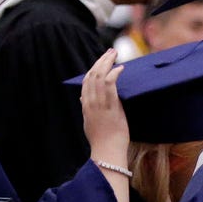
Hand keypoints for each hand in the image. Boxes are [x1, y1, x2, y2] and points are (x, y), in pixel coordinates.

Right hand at [81, 49, 128, 166]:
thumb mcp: (90, 121)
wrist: (107, 150)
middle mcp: (90, 102)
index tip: (102, 59)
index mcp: (86, 105)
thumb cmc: (103, 138)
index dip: (94, 68)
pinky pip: (109, 85)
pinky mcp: (109, 106)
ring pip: (99, 77)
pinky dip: (113, 74)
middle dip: (101, 61)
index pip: (86, 81)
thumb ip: (87, 108)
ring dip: (107, 63)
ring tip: (115, 54)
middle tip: (111, 51)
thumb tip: (82, 98)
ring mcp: (99, 104)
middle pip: (92, 75)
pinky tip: (120, 68)